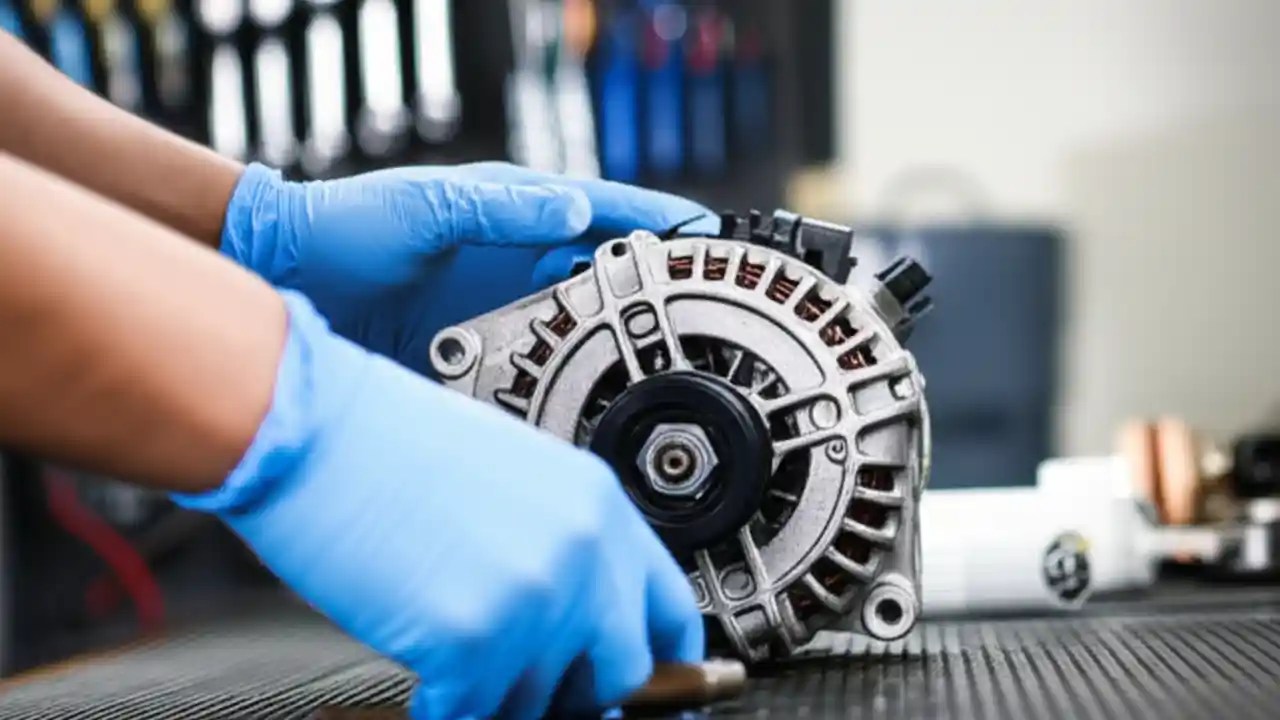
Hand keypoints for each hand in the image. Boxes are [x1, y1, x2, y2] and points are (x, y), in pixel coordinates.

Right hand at [173, 292, 703, 719]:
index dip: (663, 659)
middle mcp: (583, 554)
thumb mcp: (518, 478)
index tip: (654, 684)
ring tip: (457, 654)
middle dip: (578, 689)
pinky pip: (474, 711)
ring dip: (500, 692)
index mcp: (600, 506)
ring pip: (542, 701)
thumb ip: (564, 547)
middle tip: (532, 683)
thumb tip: (581, 619)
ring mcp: (533, 601)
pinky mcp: (471, 641)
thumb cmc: (394, 443)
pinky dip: (446, 706)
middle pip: (622, 671)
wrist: (316, 427)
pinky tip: (426, 678)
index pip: (671, 611)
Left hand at [221, 162, 716, 374]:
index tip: (714, 243)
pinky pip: (534, 381)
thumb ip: (499, 207)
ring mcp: (501, 317)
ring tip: (652, 374)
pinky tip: (580, 413)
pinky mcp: (477, 363)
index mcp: (516, 217)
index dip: (664, 227)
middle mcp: (518, 267)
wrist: (284, 280)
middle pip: (606, 282)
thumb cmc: (347, 226)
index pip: (608, 215)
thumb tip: (572, 213)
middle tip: (698, 320)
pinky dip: (561, 396)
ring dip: (612, 353)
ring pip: (578, 337)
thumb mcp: (428, 206)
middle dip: (654, 298)